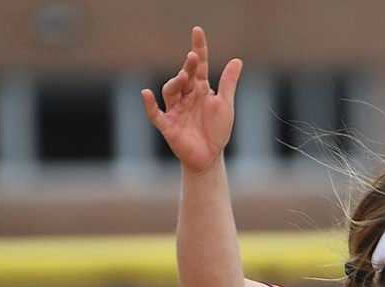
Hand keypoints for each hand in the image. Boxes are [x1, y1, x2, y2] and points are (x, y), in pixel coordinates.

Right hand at [142, 26, 241, 173]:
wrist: (210, 157)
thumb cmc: (217, 131)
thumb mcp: (225, 105)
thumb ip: (228, 83)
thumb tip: (237, 60)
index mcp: (200, 89)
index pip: (198, 65)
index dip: (198, 49)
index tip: (197, 31)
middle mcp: (186, 96)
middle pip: (184, 76)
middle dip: (187, 66)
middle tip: (193, 56)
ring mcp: (175, 110)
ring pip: (170, 91)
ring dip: (175, 83)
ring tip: (183, 77)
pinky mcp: (168, 126)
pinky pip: (156, 114)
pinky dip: (150, 105)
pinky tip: (147, 94)